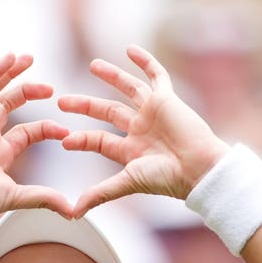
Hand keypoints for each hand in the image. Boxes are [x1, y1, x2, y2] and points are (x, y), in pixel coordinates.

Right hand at [0, 53, 71, 221]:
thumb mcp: (18, 197)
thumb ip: (45, 199)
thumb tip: (72, 212)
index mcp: (0, 153)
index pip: (27, 133)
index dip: (47, 129)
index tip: (65, 132)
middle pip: (10, 104)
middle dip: (29, 91)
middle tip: (50, 87)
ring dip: (11, 73)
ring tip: (28, 58)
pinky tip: (9, 57)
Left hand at [58, 45, 229, 216]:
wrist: (199, 167)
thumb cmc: (167, 178)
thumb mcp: (127, 183)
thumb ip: (100, 194)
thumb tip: (71, 213)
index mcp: (130, 151)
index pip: (98, 140)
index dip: (81, 139)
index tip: (63, 140)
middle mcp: (140, 130)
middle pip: (107, 112)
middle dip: (85, 106)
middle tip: (62, 100)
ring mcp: (153, 113)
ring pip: (128, 90)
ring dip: (111, 76)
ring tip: (92, 65)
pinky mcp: (167, 99)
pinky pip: (157, 76)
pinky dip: (145, 62)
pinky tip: (130, 49)